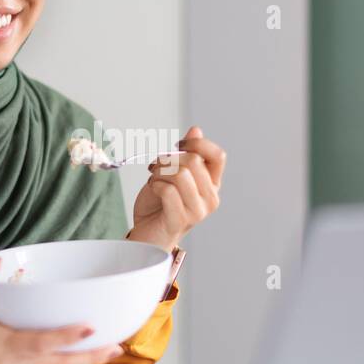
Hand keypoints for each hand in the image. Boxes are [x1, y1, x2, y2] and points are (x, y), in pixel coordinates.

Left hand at [126, 125, 225, 252]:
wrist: (146, 234)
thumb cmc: (159, 204)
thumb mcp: (172, 172)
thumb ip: (186, 153)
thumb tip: (196, 129)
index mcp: (212, 184)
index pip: (218, 155)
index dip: (197, 143)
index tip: (179, 144)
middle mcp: (210, 198)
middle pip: (193, 161)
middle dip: (168, 158)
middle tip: (156, 166)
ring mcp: (198, 211)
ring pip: (180, 174)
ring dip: (159, 173)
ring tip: (154, 180)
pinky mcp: (182, 220)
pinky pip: (168, 190)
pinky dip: (155, 185)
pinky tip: (153, 190)